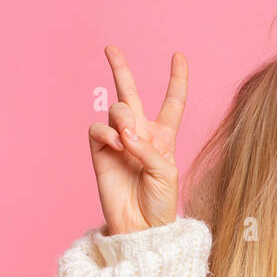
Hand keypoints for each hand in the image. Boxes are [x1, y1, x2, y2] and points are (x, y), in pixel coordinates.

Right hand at [87, 45, 187, 234]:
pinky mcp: (100, 152)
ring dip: (122, 117)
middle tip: (111, 48)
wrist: (140, 228)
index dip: (177, 79)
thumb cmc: (160, 202)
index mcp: (164, 136)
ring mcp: (118, 141)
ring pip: (115, 108)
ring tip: (127, 139)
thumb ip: (147, 148)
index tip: (178, 55)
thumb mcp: (166, 173)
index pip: (173, 101)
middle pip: (130, 93)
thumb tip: (124, 133)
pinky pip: (97, 128)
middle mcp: (140, 133)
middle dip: (120, 69)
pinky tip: (115, 145)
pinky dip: (106, 133)